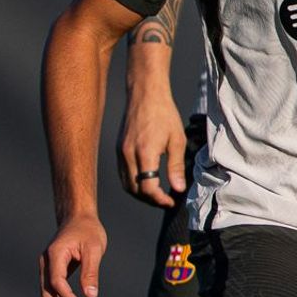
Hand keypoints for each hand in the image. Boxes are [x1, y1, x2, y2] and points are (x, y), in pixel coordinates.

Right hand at [39, 216, 105, 296]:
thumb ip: (91, 271)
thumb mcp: (94, 249)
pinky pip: (52, 293)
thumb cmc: (88, 231)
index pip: (56, 281)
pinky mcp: (51, 273)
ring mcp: (46, 269)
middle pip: (46, 294)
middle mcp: (45, 264)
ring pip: (47, 296)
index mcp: (54, 255)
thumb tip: (91, 296)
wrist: (78, 219)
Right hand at [114, 87, 188, 207]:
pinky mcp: (118, 149)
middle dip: (150, 199)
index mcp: (144, 153)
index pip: (147, 187)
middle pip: (134, 189)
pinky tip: (147, 183)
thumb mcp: (177, 140)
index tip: (172, 202)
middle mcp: (128, 155)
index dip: (159, 199)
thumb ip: (176, 167)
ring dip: (140, 194)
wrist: (145, 95)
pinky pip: (123, 174)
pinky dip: (133, 183)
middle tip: (166, 201)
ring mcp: (120, 152)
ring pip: (126, 184)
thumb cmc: (164, 115)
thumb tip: (178, 189)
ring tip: (158, 195)